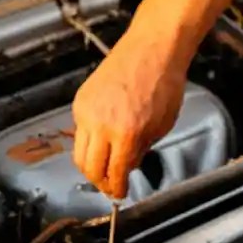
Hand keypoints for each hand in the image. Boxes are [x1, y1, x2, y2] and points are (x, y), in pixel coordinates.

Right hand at [72, 29, 189, 198]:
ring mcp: (87, 112)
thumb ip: (142, 149)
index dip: (117, 188)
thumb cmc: (163, 82)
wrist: (151, 50)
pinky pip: (78, 132)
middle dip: (100, 182)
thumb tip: (127, 166)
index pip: (115, 173)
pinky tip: (101, 140)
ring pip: (78, 154)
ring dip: (90, 166)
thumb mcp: (162, 125)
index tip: (119, 193)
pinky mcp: (80, 101)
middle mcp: (102, 125)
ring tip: (102, 168)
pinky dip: (88, 142)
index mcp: (127, 133)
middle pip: (90, 169)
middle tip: (109, 185)